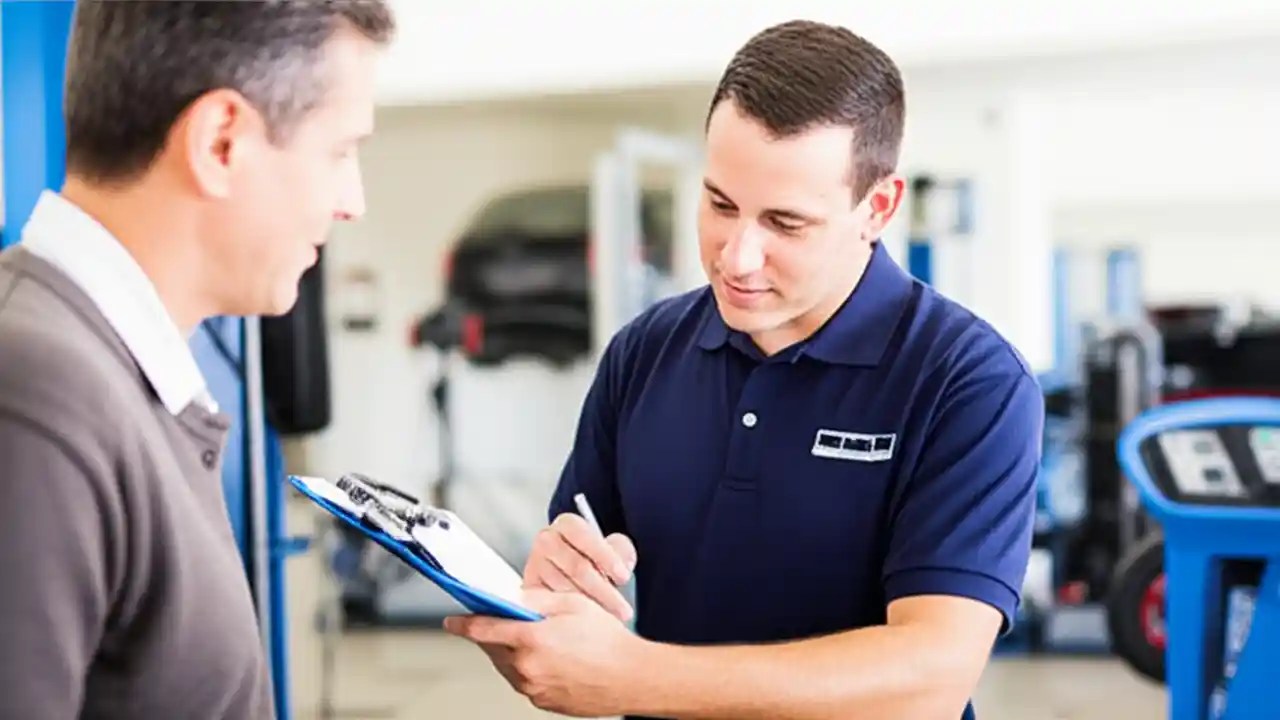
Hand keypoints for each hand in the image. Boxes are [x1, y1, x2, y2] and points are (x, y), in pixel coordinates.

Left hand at [444, 589, 647, 716]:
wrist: (632, 677)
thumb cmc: (608, 641)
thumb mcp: (572, 605)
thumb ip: (535, 601)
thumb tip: (510, 599)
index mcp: (532, 641)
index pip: (483, 631)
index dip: (463, 624)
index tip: (451, 622)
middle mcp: (528, 669)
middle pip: (493, 650)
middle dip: (492, 636)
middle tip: (502, 623)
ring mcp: (535, 689)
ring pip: (507, 668)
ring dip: (509, 653)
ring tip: (534, 640)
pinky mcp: (543, 703)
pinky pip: (524, 683)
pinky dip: (526, 669)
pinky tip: (547, 658)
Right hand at [522, 513, 636, 621]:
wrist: (566, 571)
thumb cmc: (591, 559)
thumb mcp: (610, 548)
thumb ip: (621, 550)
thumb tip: (624, 562)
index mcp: (568, 524)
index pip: (585, 536)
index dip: (606, 558)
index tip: (623, 577)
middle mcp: (547, 540)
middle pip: (577, 567)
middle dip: (604, 590)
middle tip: (622, 608)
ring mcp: (535, 564)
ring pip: (565, 588)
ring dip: (589, 605)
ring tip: (607, 616)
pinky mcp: (529, 588)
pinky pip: (551, 604)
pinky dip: (570, 614)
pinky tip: (585, 620)